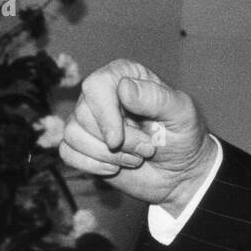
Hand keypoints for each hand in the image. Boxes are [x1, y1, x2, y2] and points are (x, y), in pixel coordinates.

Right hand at [59, 59, 217, 215]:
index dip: (104, 114)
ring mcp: (91, 120)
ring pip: (72, 134)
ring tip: (135, 158)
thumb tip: (123, 88)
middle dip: (116, 142)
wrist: (181, 173)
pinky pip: (66, 152)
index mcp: (125, 76)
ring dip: (105, 155)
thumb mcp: (181, 114)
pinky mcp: (84, 144)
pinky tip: (115, 167)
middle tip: (146, 149)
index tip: (118, 139)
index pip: (96, 85)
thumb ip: (156, 98)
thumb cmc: (183, 137)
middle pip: (83, 113)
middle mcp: (104, 94)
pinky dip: (91, 165)